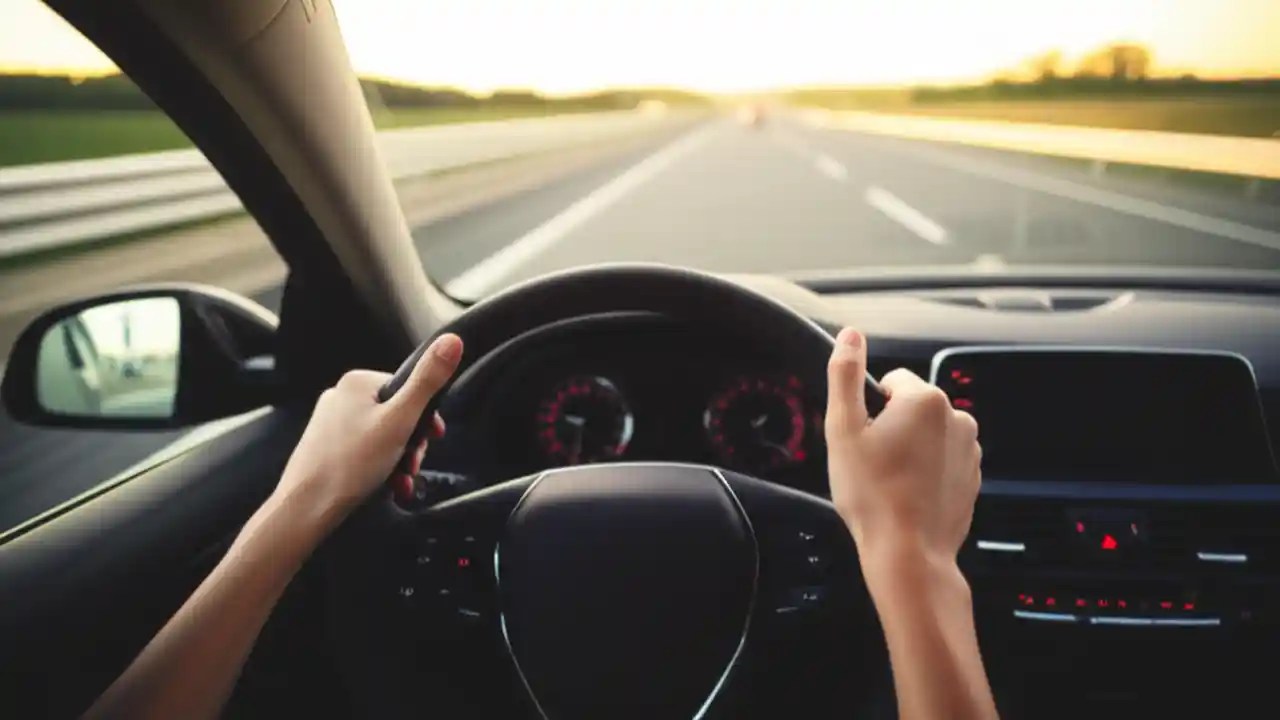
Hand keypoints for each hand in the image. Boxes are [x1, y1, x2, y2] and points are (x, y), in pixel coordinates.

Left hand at [274, 334, 463, 530]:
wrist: (307, 507)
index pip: (408, 389)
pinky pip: (365, 451)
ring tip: (399, 479)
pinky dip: (381, 467)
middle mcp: (341, 397)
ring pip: (383, 436)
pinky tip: (386, 485)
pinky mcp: (327, 447)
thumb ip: (428, 381)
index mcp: (357, 382)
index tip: (431, 438)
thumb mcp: (401, 420)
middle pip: (397, 415)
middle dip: (411, 444)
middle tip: (411, 463)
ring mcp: (332, 423)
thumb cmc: (350, 464)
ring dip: (399, 459)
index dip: (425, 417)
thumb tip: (452, 341)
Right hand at [824, 328, 980, 586]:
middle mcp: (957, 417)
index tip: (863, 440)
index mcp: (926, 399)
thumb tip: (850, 335)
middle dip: (891, 428)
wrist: (909, 553)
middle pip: (911, 408)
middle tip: (872, 463)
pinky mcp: (973, 478)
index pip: (891, 382)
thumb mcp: (843, 429)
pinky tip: (908, 495)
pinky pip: (942, 461)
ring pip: (927, 435)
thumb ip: (846, 375)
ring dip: (910, 450)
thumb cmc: (872, 494)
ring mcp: (970, 450)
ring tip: (890, 482)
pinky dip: (926, 472)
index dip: (870, 410)